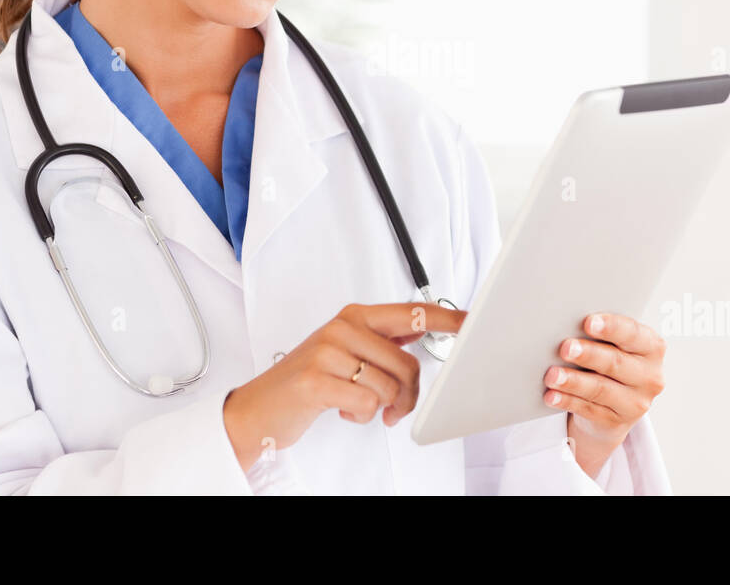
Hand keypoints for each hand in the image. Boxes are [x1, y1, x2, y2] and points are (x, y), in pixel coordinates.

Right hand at [222, 302, 465, 471]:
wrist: (259, 408)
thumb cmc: (307, 380)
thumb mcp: (344, 350)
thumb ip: (381, 338)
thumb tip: (420, 325)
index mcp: (354, 317)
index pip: (411, 313)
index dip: (445, 318)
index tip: (471, 322)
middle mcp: (342, 328)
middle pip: (407, 364)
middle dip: (408, 396)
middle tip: (394, 409)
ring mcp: (328, 351)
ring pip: (389, 388)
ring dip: (381, 409)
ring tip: (358, 406)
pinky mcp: (317, 380)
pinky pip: (367, 404)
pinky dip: (360, 417)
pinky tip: (342, 410)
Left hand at [542, 313, 665, 480]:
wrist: (615, 403)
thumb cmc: (612, 359)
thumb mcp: (615, 344)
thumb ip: (602, 333)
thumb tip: (567, 323)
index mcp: (652, 348)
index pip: (633, 334)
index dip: (611, 327)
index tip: (589, 322)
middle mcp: (650, 376)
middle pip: (616, 363)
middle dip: (588, 354)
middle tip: (565, 348)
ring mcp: (635, 403)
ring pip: (600, 389)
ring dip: (573, 381)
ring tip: (552, 375)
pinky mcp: (616, 422)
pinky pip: (589, 409)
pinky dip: (567, 401)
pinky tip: (551, 396)